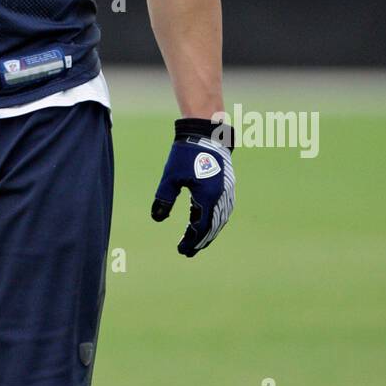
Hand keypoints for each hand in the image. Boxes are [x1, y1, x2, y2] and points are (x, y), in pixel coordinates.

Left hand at [151, 117, 234, 256]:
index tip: (181, 250)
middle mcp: (221, 197)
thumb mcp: (170, 177)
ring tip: (196, 241)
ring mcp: (227, 192)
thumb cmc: (186, 154)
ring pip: (220, 219)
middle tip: (188, 251)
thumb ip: (164, 198)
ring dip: (209, 232)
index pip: (200, 227)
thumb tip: (157, 218)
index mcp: (208, 197)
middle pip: (212, 227)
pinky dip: (215, 220)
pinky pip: (223, 210)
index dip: (191, 241)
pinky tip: (204, 222)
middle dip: (200, 240)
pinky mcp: (227, 186)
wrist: (206, 133)